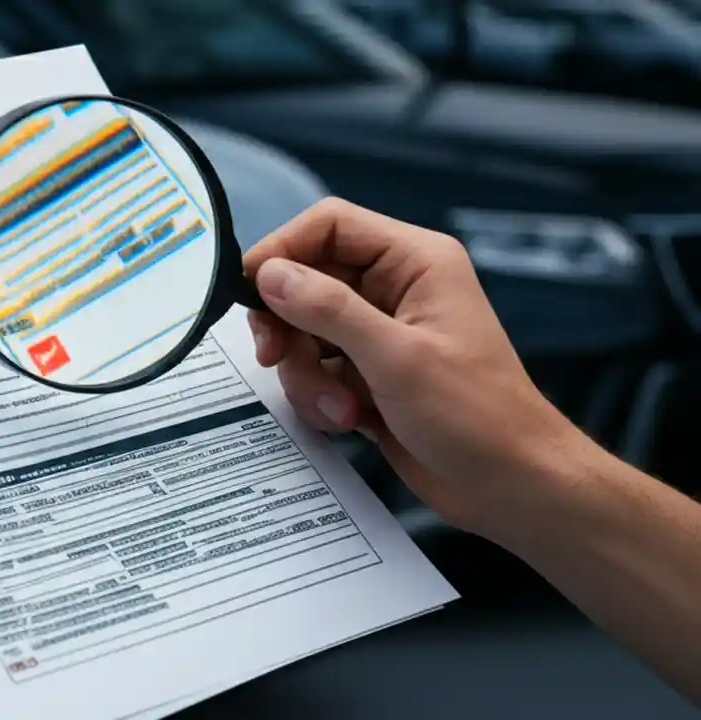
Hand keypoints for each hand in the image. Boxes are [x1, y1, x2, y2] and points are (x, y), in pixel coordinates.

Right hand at [244, 198, 581, 540]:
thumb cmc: (477, 416)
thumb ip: (329, 311)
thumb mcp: (396, 358)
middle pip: (306, 280)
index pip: (329, 225)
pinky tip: (350, 421)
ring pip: (303, 331)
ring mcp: (378, 333)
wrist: (511, 486)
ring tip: (341, 408)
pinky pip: (314, 369)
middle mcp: (394, 288)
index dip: (283, 249)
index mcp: (415, 262)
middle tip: (278, 358)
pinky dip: (318, 396)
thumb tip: (269, 273)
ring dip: (306, 373)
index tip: (250, 290)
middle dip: (289, 326)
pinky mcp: (367, 373)